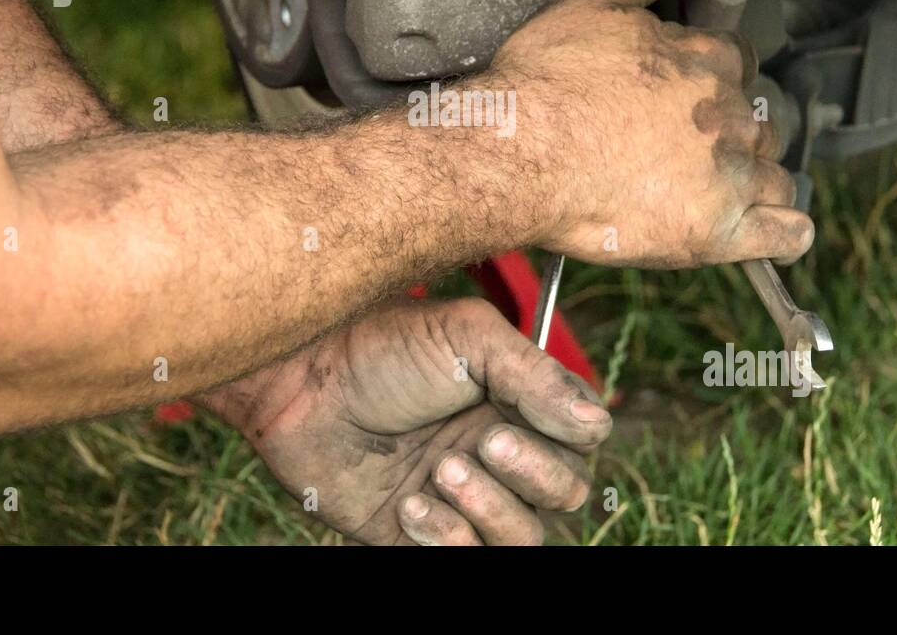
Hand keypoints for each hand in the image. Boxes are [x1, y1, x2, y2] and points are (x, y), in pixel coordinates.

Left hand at [198, 296, 609, 544]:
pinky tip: (411, 504)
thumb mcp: (467, 336)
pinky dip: (449, 538)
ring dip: (491, 509)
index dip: (567, 437)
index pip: (584, 438)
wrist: (300, 384)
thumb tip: (597, 422)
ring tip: (440, 472)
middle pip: (566, 492)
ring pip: (526, 536)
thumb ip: (536, 374)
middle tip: (480, 444)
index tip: (519, 417)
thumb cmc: (381, 346)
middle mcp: (499, 450)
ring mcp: (464, 496)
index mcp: (517, 401)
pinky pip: (470, 560)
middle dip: (531, 475)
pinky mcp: (424, 534)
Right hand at [492, 0, 812, 268]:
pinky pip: (783, 233)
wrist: (513, 154)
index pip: (736, 63)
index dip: (710, 78)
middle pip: (757, 119)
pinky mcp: (716, 231)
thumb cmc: (544, 81)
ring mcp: (727, 176)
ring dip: (756, 178)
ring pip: (774, 174)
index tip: (683, 93)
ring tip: (713, 188)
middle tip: (685, 145)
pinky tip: (775, 228)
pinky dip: (785, 231)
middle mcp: (727, 115)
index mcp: (706, 59)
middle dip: (731, 130)